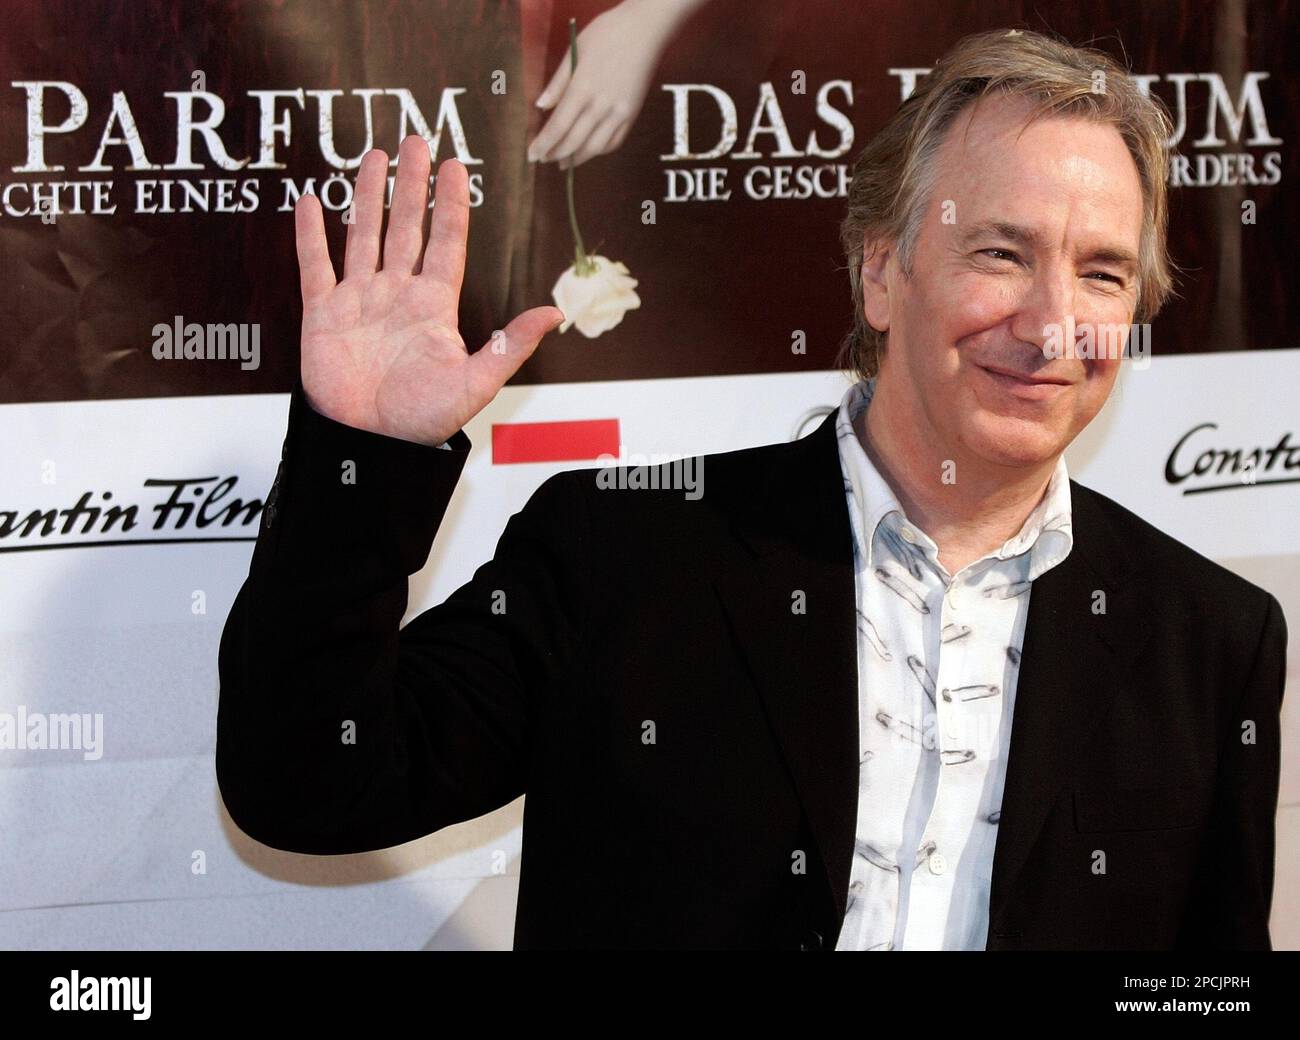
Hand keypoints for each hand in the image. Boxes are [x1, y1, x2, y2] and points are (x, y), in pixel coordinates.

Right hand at [294, 135, 564, 445]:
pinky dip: (311, 236)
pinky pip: (316, 266)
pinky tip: (311, 202)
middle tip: (413, 142)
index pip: (446, 242)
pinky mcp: (323, 315)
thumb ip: (510, 345)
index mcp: (433, 307)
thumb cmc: (423, 421)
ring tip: (372, 157)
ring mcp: (359, 301)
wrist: (370, 444)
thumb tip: (555, 314)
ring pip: (363, 236)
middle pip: (406, 227)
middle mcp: (397, 295)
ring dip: (366, 197)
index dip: (450, 204)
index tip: (455, 168)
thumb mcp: (475, 383)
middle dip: (410, 185)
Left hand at [528, 0, 707, 167]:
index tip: (532, 155)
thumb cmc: (607, 33)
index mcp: (583, 87)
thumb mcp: (575, 51)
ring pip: (595, 147)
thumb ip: (558, 82)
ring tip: (564, 162)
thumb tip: (541, 106)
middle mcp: (602, 105)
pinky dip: (599, 150)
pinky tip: (588, 149)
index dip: (543, 144)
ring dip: (577, 158)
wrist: (645, 29)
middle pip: (574, 141)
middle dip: (555, 154)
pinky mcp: (632, 114)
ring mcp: (619, 112)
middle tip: (544, 160)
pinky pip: (614, 141)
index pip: (558, 126)